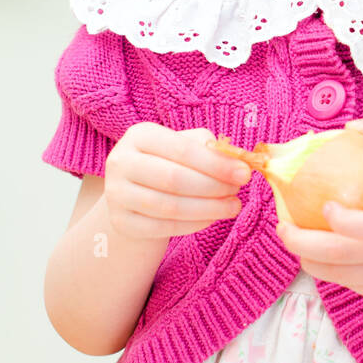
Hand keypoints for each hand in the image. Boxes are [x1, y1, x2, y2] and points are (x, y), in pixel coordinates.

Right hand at [104, 124, 250, 239]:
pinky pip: (164, 227)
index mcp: (139, 135)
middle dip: (214, 187)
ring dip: (209, 208)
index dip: (216, 164)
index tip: (245, 174)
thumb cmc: (168, 165)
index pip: (182, 150)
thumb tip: (239, 162)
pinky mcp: (121, 222)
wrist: (134, 196)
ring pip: (171, 207)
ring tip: (233, 206)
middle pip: (175, 179)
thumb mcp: (184, 148)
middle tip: (238, 191)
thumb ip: (209, 150)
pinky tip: (212, 218)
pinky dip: (194, 224)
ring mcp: (117, 194)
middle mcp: (121, 162)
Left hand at [273, 111, 362, 300]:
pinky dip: (332, 270)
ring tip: (294, 238)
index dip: (339, 222)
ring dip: (310, 259)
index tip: (324, 205)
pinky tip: (321, 253)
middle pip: (343, 257)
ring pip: (341, 277)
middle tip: (282, 227)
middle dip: (302, 244)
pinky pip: (353, 285)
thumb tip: (347, 128)